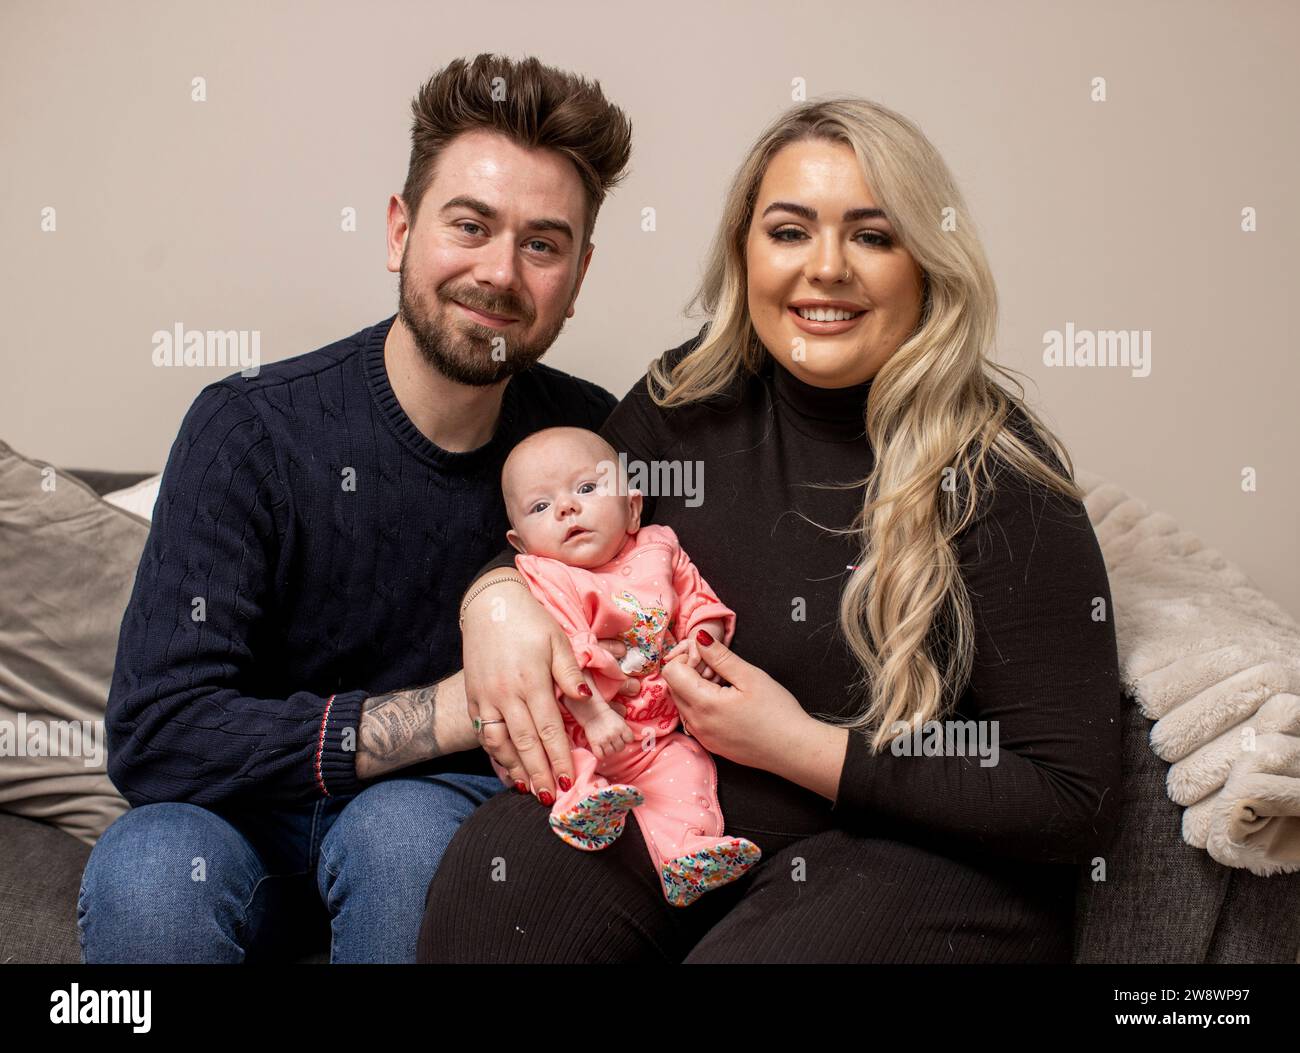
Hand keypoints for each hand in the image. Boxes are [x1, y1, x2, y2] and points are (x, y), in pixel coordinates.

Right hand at [462, 575, 636, 802]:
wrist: (490, 605)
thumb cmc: (531, 622)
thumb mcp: (558, 639)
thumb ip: (570, 672)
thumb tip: (583, 697)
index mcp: (531, 681)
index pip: (548, 730)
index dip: (559, 758)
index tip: (568, 781)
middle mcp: (505, 695)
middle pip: (524, 744)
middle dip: (539, 773)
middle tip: (549, 798)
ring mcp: (485, 698)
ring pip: (499, 744)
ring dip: (515, 770)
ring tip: (529, 790)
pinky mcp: (473, 697)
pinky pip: (483, 734)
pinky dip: (496, 754)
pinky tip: (507, 767)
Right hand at [583, 709, 636, 760]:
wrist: (592, 713)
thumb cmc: (608, 716)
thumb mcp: (620, 719)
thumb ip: (625, 729)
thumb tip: (630, 739)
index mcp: (622, 727)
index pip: (630, 740)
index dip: (627, 739)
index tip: (623, 737)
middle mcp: (614, 734)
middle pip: (621, 748)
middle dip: (618, 745)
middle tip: (614, 742)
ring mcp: (604, 740)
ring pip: (611, 753)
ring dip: (610, 750)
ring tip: (607, 745)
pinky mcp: (595, 743)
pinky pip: (601, 755)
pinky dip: (601, 754)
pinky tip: (601, 750)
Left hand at [660, 628, 809, 771]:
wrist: (794, 750)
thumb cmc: (777, 713)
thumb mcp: (749, 676)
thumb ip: (719, 656)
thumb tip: (698, 638)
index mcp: (703, 704)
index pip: (671, 671)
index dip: (687, 657)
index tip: (710, 658)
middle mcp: (695, 724)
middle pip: (673, 686)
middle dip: (690, 672)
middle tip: (719, 670)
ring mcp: (701, 736)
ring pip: (682, 702)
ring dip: (695, 689)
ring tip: (725, 686)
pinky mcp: (709, 744)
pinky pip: (693, 718)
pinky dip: (702, 705)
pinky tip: (727, 703)